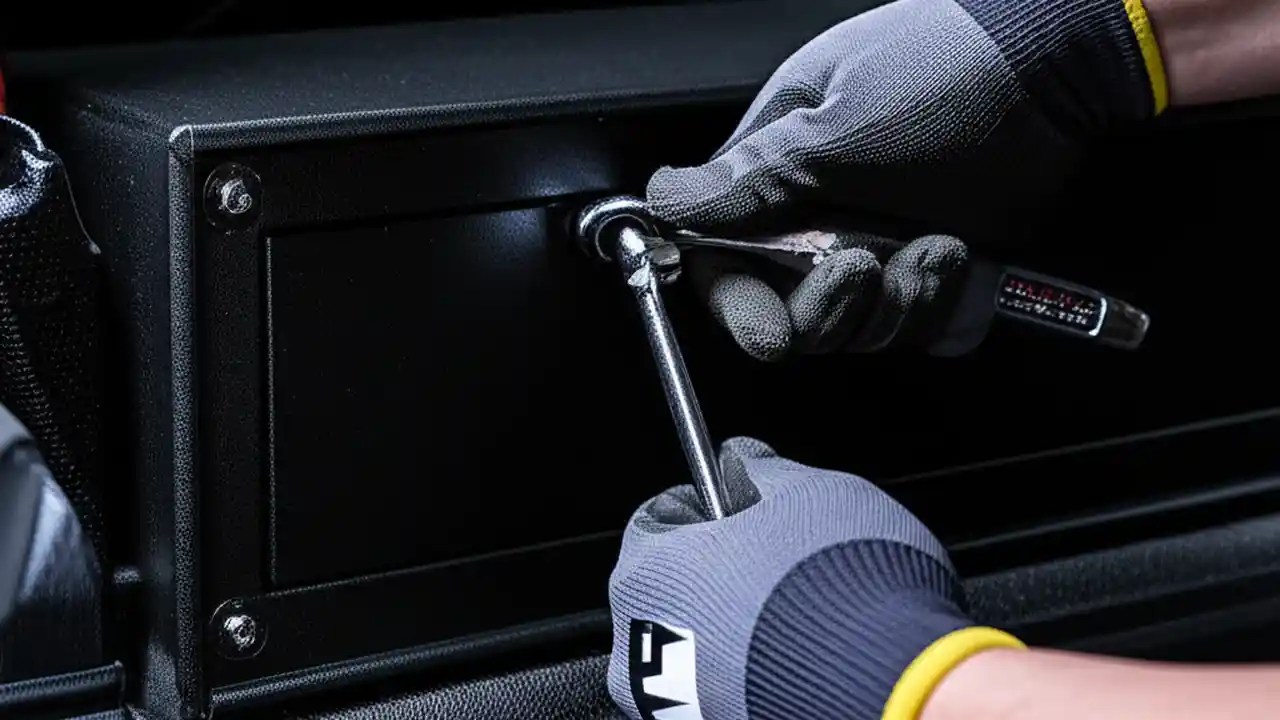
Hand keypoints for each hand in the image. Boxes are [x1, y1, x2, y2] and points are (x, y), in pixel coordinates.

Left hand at [607, 437, 1022, 719]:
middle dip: (722, 566)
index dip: (710, 506)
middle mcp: (638, 646)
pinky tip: (800, 652)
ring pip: (699, 640)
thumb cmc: (843, 587)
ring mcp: (671, 703)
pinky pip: (724, 683)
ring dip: (737, 621)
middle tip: (781, 557)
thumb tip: (744, 461)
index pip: (659, 519)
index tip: (745, 506)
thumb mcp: (808, 492)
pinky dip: (753, 666)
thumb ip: (761, 471)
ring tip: (799, 610)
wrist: (889, 685)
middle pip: (674, 583)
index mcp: (647, 572)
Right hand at [649, 0, 1165, 359]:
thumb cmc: (945, 71)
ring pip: (860, 328)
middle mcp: (820, 217)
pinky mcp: (934, 268)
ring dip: (896, 304)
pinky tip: (959, 256)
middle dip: (830, 307)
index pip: (726, 262)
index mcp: (776, 174)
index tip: (769, 332)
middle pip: (792, 312)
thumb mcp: (836, 125)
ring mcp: (880, 245)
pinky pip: (922, 327)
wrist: (1056, 66)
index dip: (739, 304)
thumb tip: (663, 200)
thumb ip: (749, 179)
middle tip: (865, 264)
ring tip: (934, 246)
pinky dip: (941, 309)